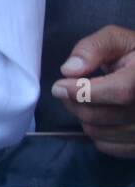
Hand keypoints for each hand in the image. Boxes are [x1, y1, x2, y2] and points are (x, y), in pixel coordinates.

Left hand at [52, 24, 134, 157]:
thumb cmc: (134, 54)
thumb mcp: (117, 40)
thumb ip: (93, 48)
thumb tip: (69, 70)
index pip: (119, 92)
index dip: (83, 91)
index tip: (59, 86)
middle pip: (101, 115)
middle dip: (74, 103)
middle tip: (67, 90)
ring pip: (99, 133)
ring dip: (82, 117)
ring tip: (85, 100)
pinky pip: (108, 147)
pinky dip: (96, 133)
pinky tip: (100, 116)